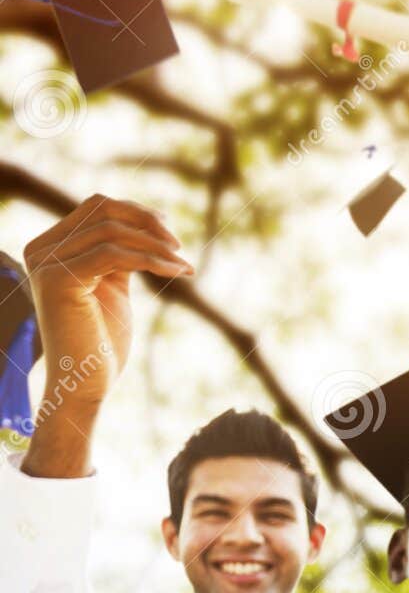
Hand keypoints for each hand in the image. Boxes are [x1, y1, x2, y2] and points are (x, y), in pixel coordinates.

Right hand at [21, 195, 190, 424]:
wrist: (85, 384)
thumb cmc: (101, 342)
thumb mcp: (111, 287)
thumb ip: (118, 255)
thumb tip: (146, 225)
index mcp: (49, 247)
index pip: (95, 207)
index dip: (137, 213)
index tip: (170, 234)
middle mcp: (41, 250)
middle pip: (101, 209)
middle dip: (147, 222)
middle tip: (178, 246)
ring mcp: (46, 263)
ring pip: (111, 231)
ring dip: (156, 246)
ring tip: (184, 266)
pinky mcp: (59, 280)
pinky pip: (113, 255)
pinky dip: (151, 260)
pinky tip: (176, 272)